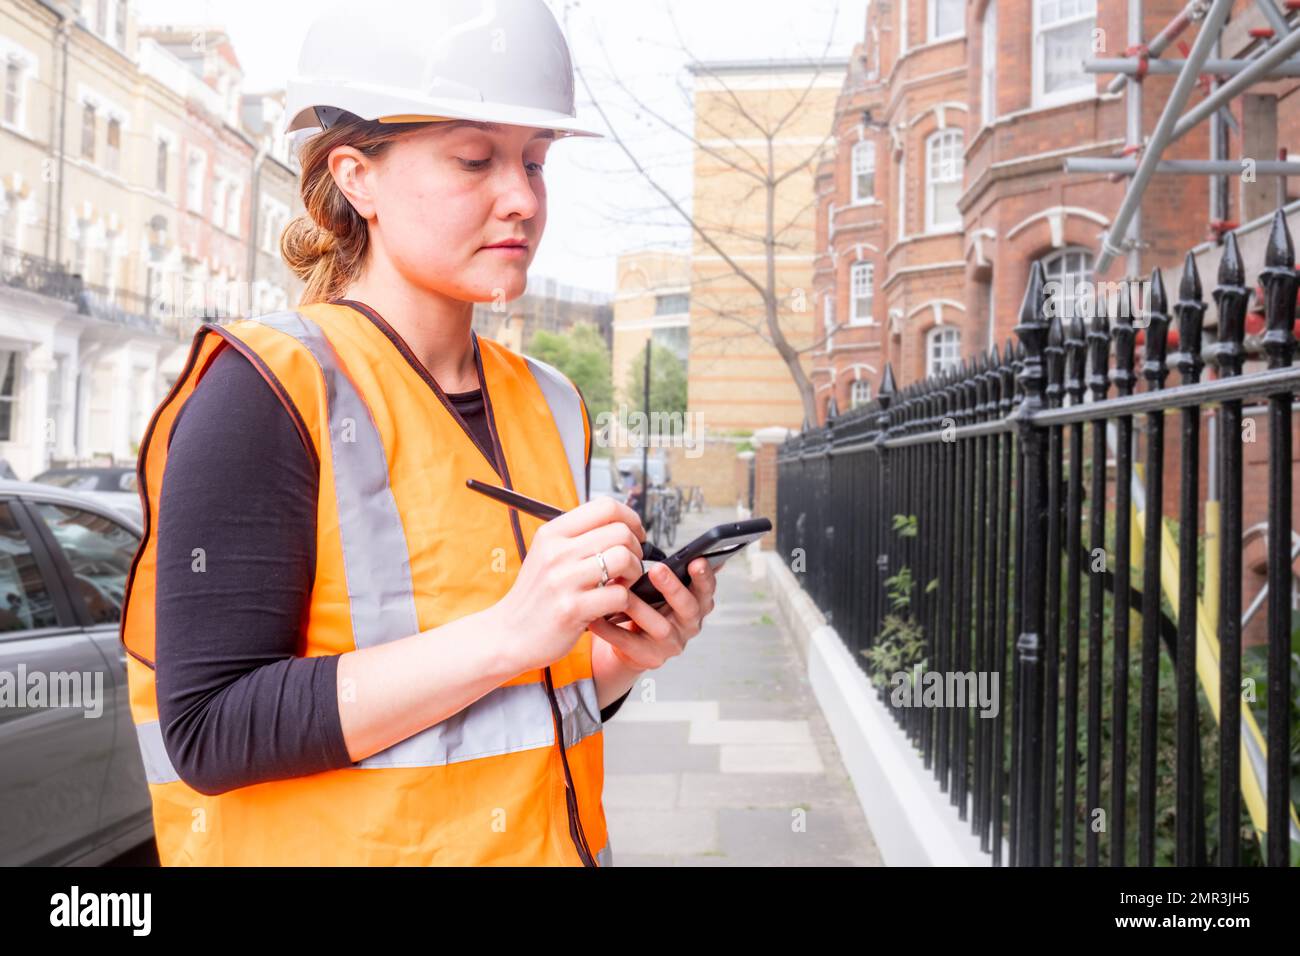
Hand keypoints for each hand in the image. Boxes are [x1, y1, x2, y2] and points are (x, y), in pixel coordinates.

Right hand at [492, 497, 644, 672]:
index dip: (631, 518)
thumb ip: (578, 537)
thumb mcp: (546, 555)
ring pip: (623, 558)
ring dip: (633, 573)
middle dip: (635, 549)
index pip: (606, 506)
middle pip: (620, 532)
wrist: (509, 634)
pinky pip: (619, 594)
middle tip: (628, 566)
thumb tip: (620, 522)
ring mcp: (563, 580)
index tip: (635, 534)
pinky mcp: (572, 609)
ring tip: (621, 584)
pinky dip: (625, 600)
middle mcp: (556, 552)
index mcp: (552, 533)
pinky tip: (612, 605)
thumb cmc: (536, 596)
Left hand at [587, 556, 717, 670]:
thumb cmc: (647, 604)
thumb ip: (672, 568)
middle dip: (674, 588)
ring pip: (661, 627)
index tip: (697, 560)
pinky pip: (630, 644)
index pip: (707, 588)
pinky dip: (612, 630)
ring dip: (641, 609)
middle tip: (658, 569)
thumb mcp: (661, 586)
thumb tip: (679, 541)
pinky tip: (597, 618)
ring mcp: (671, 644)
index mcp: (696, 602)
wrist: (631, 643)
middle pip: (689, 607)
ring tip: (623, 594)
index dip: (705, 576)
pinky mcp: (649, 658)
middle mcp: (689, 624)